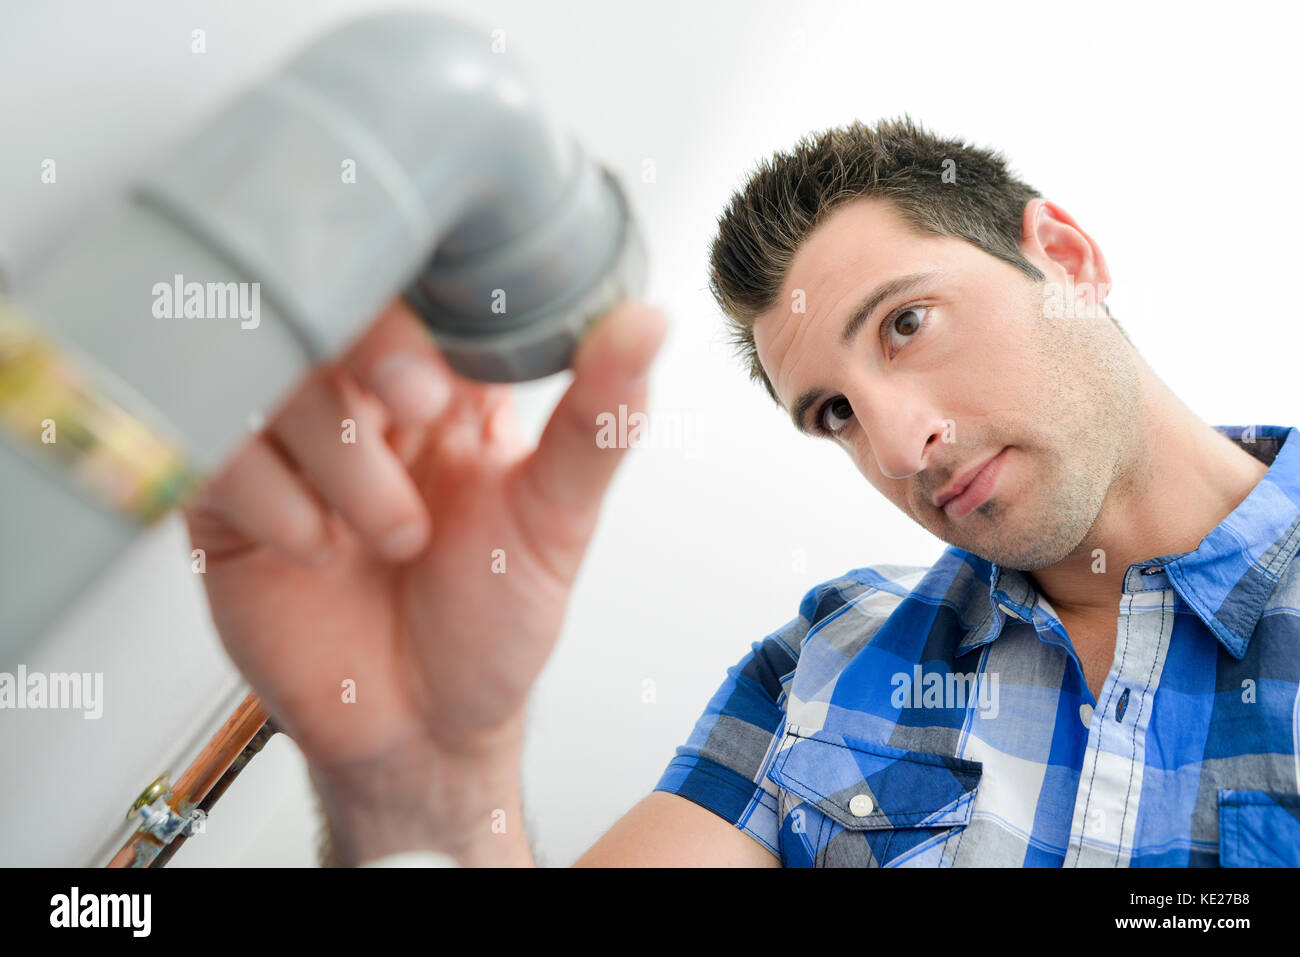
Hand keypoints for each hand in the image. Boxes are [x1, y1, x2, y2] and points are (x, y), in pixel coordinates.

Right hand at [184, 298, 666, 851]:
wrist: (419, 730)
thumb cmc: (490, 624)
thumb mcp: (558, 523)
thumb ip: (596, 423)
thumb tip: (650, 323)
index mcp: (443, 387)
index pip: (420, 289)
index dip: (429, 306)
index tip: (453, 364)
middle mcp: (362, 402)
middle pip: (334, 308)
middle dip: (376, 354)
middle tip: (421, 416)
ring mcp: (288, 446)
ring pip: (273, 373)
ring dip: (341, 457)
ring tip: (393, 540)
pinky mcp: (225, 497)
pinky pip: (212, 450)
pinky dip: (274, 503)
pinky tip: (320, 557)